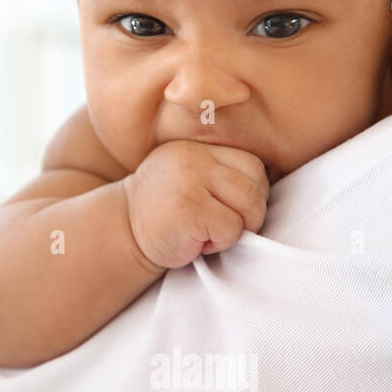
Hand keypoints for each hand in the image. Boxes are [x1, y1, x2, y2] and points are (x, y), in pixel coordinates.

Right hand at [122, 140, 268, 269]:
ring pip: (248, 205)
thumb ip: (220, 172)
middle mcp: (194, 158)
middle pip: (254, 185)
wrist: (123, 233)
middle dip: (250, 214)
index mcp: (197, 148)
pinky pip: (231, 228)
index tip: (229, 210)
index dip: (252, 193)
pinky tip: (195, 241)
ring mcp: (190, 181)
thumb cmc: (164, 212)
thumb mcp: (188, 178)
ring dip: (236, 228)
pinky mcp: (189, 210)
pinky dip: (220, 243)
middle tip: (223, 226)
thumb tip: (268, 185)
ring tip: (209, 231)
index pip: (252, 165)